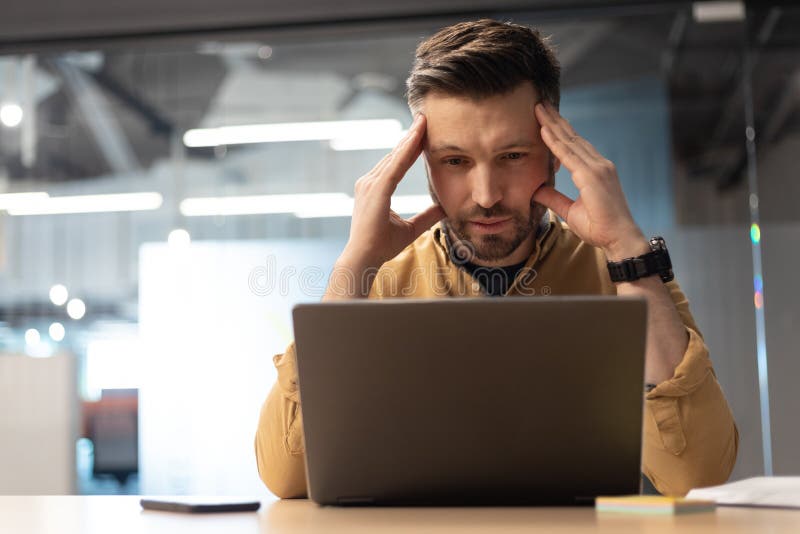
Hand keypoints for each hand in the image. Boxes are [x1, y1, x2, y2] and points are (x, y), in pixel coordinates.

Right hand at [341, 114, 444, 268]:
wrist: (363, 259)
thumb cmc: (381, 245)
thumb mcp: (410, 228)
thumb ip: (427, 216)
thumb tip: (445, 208)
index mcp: (376, 188)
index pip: (396, 162)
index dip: (410, 146)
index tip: (423, 131)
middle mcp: (370, 182)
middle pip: (394, 155)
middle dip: (411, 136)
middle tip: (425, 118)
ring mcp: (369, 185)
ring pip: (394, 157)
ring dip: (410, 139)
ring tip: (424, 122)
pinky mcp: (374, 191)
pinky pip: (393, 168)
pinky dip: (405, 153)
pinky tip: (416, 140)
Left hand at [532, 103, 647, 260]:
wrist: (619, 239)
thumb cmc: (599, 228)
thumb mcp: (569, 211)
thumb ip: (554, 198)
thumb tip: (537, 191)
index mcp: (595, 171)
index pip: (573, 146)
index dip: (558, 131)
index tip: (544, 118)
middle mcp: (598, 164)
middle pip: (572, 137)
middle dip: (555, 120)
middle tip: (539, 104)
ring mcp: (597, 168)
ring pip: (570, 141)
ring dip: (552, 124)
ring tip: (538, 109)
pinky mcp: (593, 176)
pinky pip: (569, 155)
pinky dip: (555, 142)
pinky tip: (544, 130)